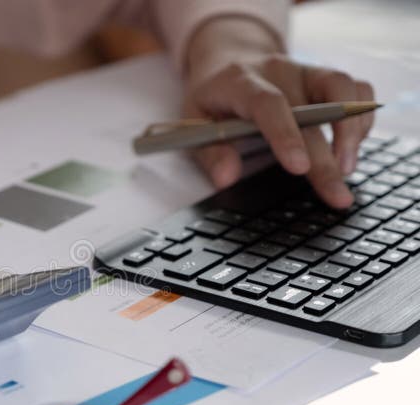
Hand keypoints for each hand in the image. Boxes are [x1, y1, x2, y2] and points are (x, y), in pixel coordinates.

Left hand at [182, 17, 374, 208]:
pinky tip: (352, 147)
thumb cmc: (212, 99)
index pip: (268, 104)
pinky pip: (356, 90)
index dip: (285, 135)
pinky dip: (360, 118)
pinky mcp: (325, 75)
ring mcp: (305, 69)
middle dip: (326, 157)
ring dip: (352, 131)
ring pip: (343, 89)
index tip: (299, 169)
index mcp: (240, 81)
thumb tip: (226, 178)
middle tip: (335, 195)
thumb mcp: (193, 124)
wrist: (227, 59)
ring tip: (348, 170)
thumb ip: (209, 153)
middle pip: (311, 110)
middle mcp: (278, 71)